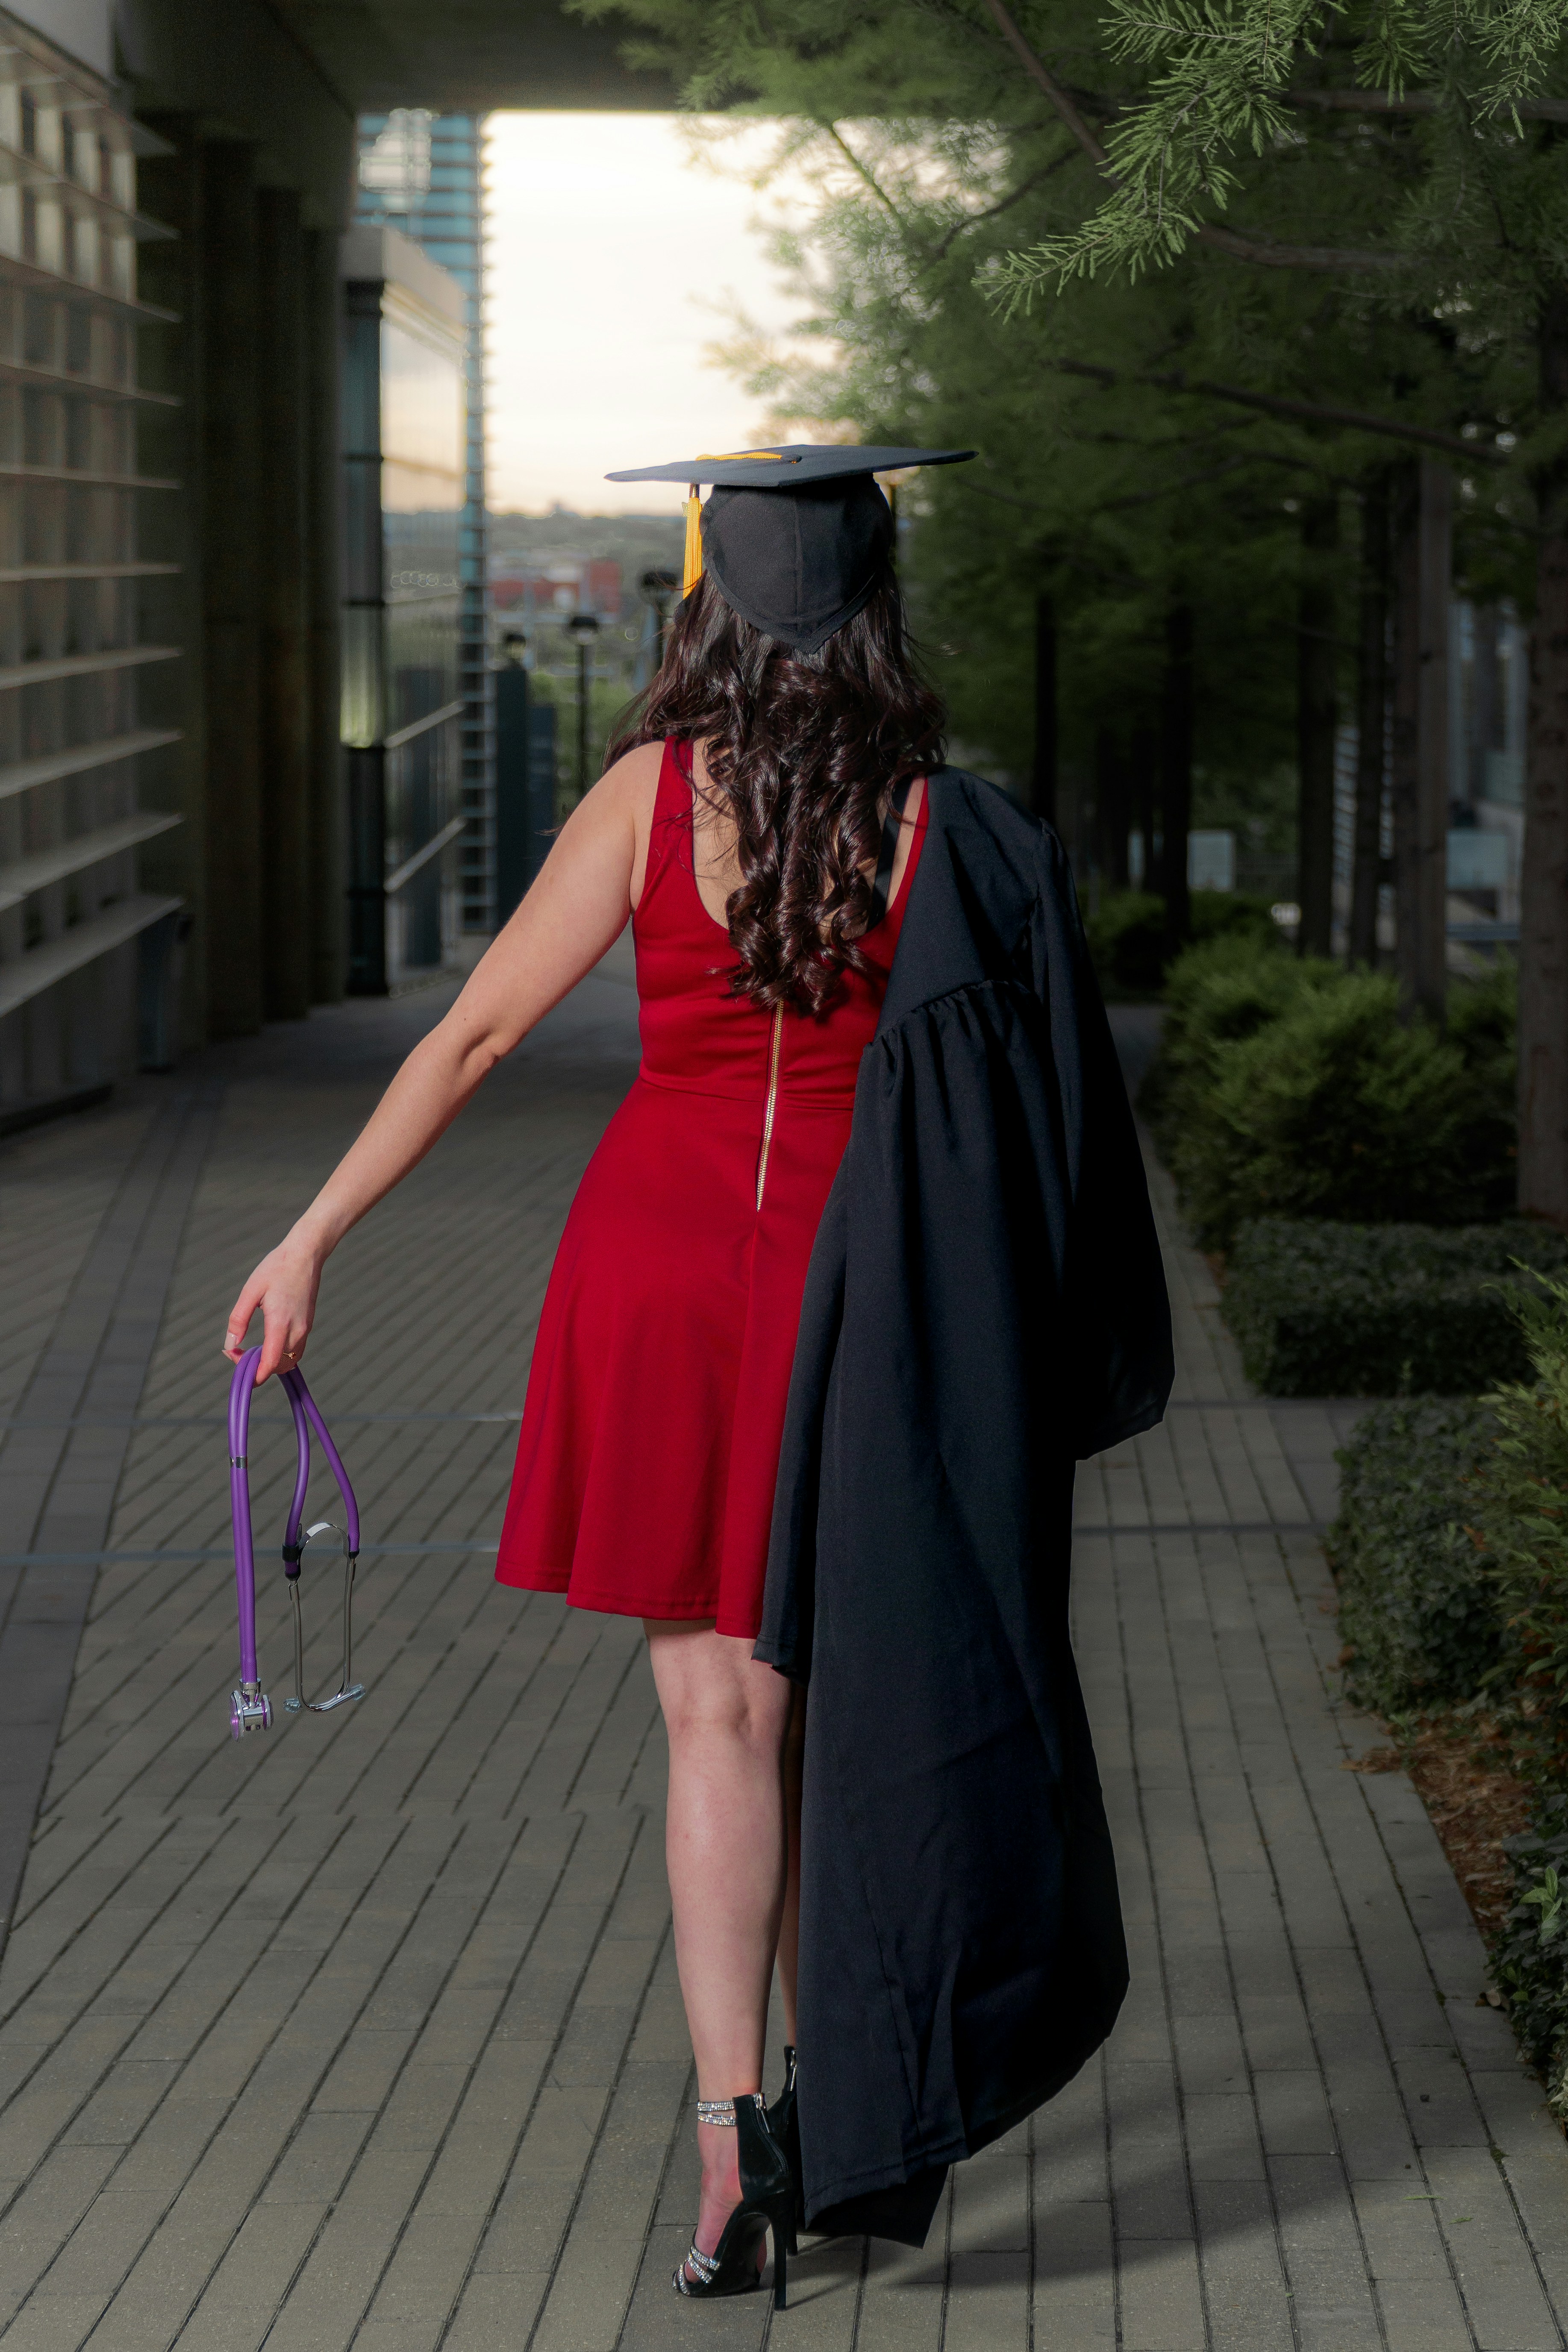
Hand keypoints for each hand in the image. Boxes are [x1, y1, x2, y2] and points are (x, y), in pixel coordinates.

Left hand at [223, 1234, 324, 1383]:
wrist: (305, 1254)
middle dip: (259, 1369)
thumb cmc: (276, 1268)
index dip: (255, 1376)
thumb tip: (230, 1345)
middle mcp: (297, 1330)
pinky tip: (266, 1342)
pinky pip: (295, 1350)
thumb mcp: (250, 1290)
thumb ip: (238, 1320)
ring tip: (251, 1349)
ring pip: (290, 1361)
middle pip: (280, 1367)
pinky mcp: (307, 1324)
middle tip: (239, 1354)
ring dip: (271, 1363)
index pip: (270, 1364)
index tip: (238, 1369)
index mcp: (280, 1323)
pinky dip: (281, 1355)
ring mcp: (305, 1328)